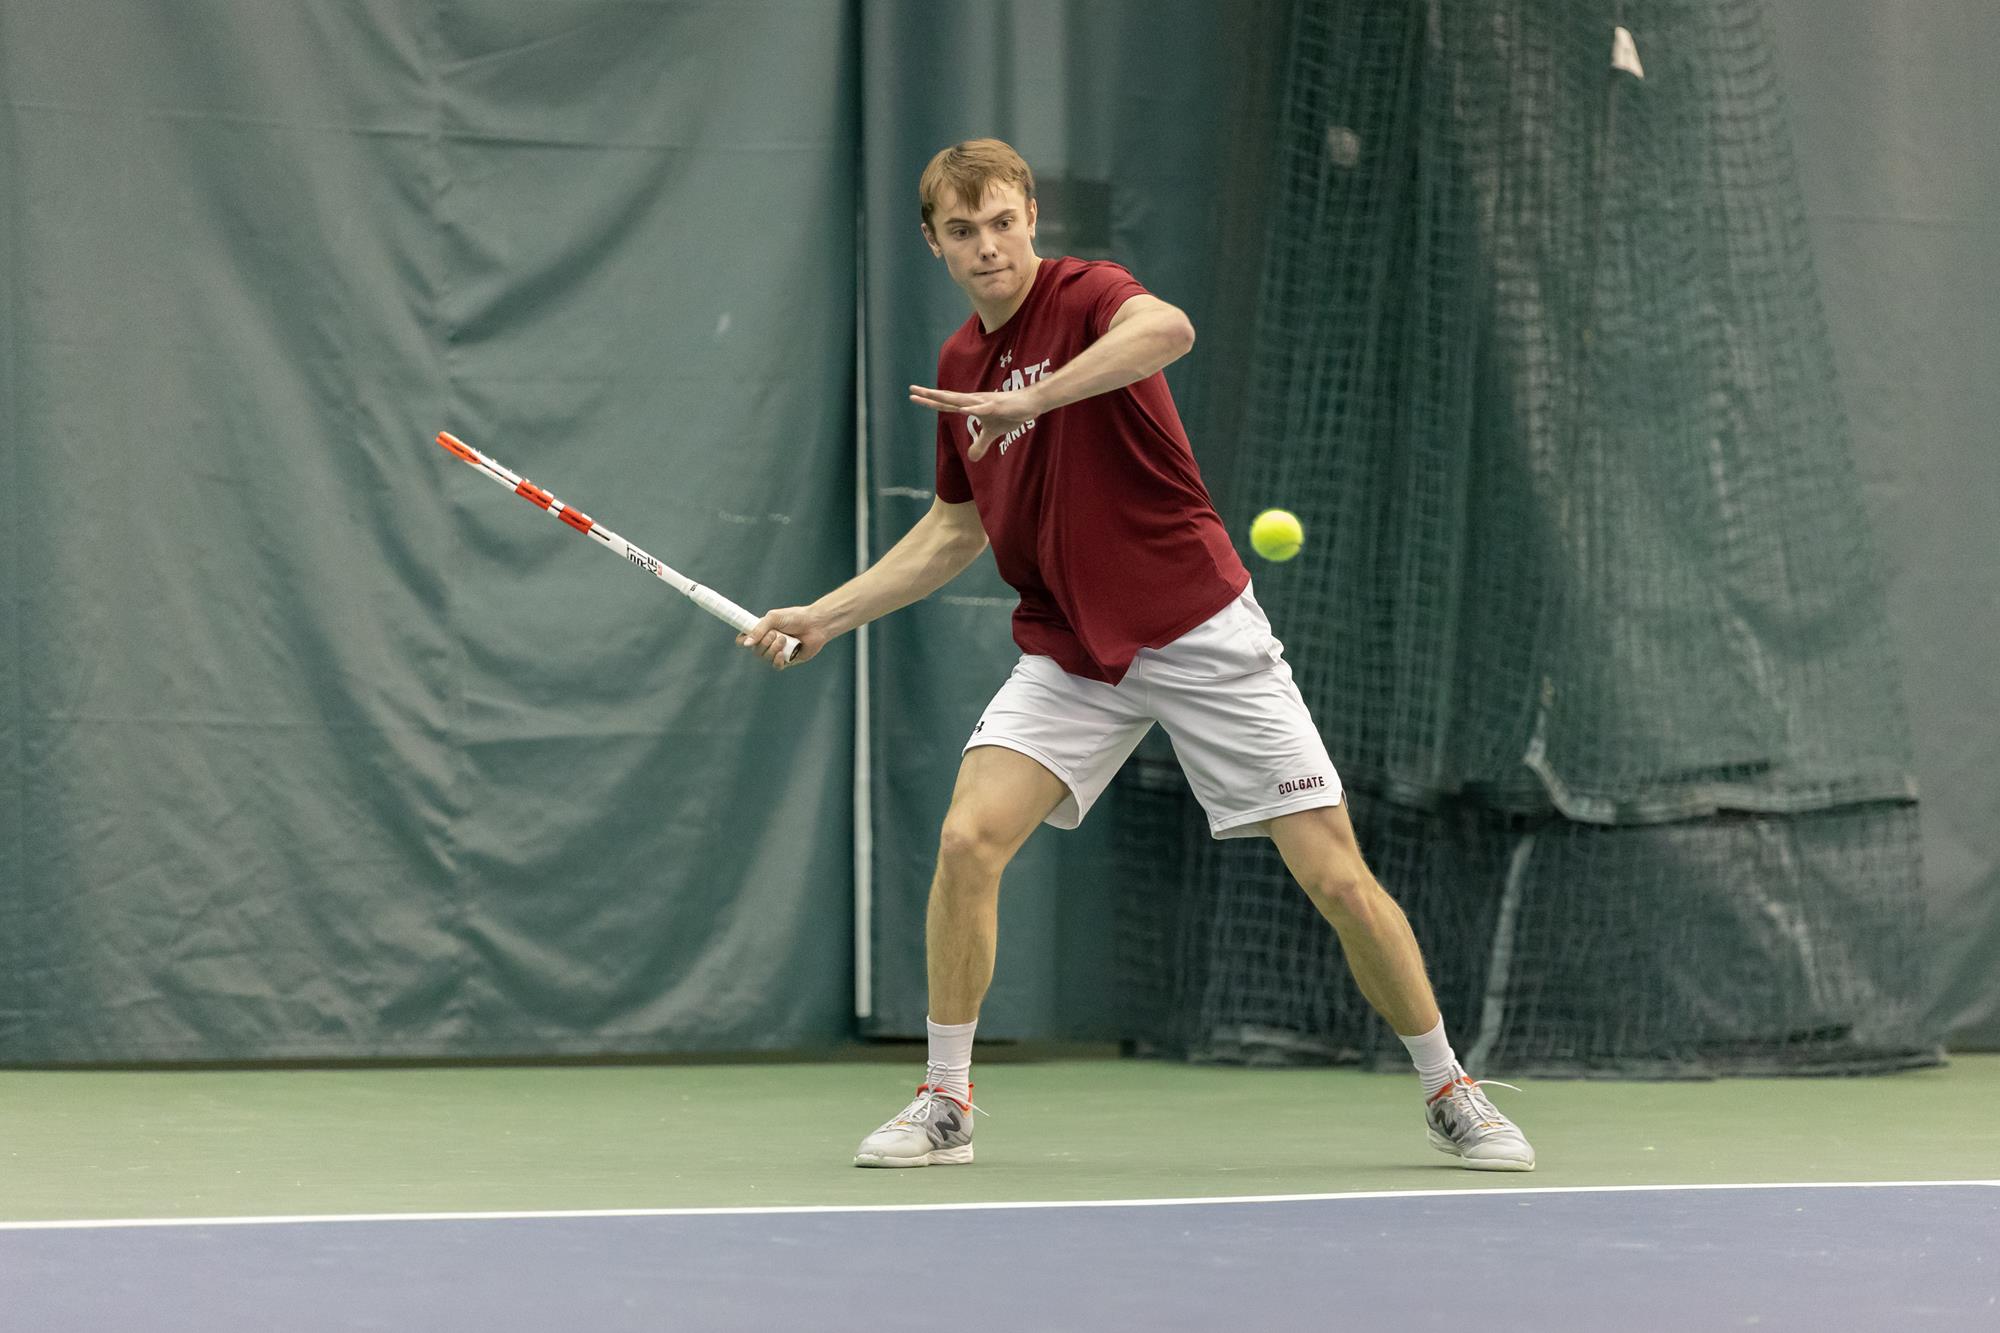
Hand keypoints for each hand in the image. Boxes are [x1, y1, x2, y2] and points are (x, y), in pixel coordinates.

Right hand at [738, 605, 833, 670]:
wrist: (815, 624)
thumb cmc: (795, 617)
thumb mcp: (774, 618)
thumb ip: (758, 629)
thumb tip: (746, 644)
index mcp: (761, 631)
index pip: (744, 641)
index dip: (743, 641)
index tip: (747, 638)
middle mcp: (767, 643)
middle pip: (755, 651)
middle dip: (764, 643)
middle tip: (775, 633)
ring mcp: (777, 652)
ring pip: (765, 659)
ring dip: (772, 649)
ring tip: (784, 639)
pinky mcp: (787, 661)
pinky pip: (776, 666)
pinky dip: (777, 661)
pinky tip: (782, 654)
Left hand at [909, 383, 1043, 460]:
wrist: (1031, 403)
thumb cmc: (1011, 413)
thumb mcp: (993, 433)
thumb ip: (980, 443)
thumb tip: (971, 458)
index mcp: (971, 406)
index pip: (947, 403)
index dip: (931, 401)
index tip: (914, 396)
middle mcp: (974, 401)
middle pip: (948, 398)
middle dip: (930, 395)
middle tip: (911, 389)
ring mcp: (984, 403)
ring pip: (961, 400)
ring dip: (945, 397)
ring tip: (929, 394)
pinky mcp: (997, 406)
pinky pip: (983, 408)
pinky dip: (972, 408)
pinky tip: (962, 409)